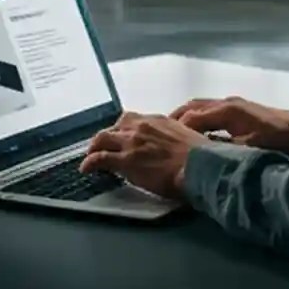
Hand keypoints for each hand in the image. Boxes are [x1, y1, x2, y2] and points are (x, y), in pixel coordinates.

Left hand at [79, 112, 207, 199]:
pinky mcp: (125, 160)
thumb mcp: (189, 139)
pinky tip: (86, 168)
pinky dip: (89, 163)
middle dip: (108, 135)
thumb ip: (176, 139)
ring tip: (91, 156)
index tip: (124, 135)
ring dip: (95, 147)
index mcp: (160, 121)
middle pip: (116, 125)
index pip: (135, 119)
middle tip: (105, 146)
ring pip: (103, 138)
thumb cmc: (201, 158)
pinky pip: (99, 158)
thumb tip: (176, 149)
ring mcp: (132, 142)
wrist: (200, 166)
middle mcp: (143, 127)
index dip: (126, 128)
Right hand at [169, 96, 288, 153]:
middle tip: (159, 134)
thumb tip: (199, 155)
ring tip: (171, 132)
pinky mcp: (238, 108)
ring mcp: (232, 103)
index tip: (163, 143)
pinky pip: (210, 109)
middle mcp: (226, 103)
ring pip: (200, 105)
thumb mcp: (248, 148)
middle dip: (174, 119)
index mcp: (226, 111)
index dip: (176, 130)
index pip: (191, 117)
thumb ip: (222, 149)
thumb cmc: (275, 140)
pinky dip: (197, 117)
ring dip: (185, 116)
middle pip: (191, 107)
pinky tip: (195, 131)